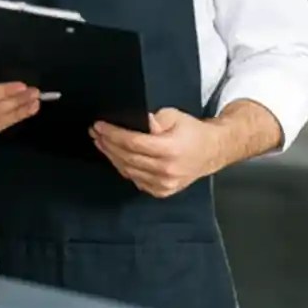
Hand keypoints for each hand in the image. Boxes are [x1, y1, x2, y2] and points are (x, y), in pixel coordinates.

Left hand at [91, 108, 225, 198]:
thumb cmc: (192, 131)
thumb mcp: (174, 116)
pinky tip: (115, 156)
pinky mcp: (163, 191)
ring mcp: (164, 184)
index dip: (113, 134)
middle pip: (126, 157)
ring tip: (101, 142)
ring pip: (128, 170)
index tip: (99, 125)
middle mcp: (166, 170)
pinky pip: (135, 180)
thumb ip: (153, 119)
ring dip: (111, 156)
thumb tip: (135, 121)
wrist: (212, 151)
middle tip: (95, 132)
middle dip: (107, 143)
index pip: (132, 142)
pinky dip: (123, 168)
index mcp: (170, 150)